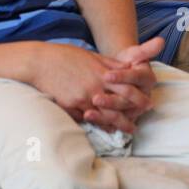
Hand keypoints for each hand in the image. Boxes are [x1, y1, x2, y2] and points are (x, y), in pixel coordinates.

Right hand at [31, 42, 158, 134]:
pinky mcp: (70, 106)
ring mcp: (82, 98)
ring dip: (115, 125)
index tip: (147, 105)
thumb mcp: (93, 57)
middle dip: (129, 116)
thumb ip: (112, 65)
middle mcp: (95, 87)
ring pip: (103, 116)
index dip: (138, 98)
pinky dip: (96, 124)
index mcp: (103, 73)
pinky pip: (85, 118)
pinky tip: (103, 129)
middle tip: (137, 126)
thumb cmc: (67, 57)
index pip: (127, 88)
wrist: (40, 62)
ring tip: (124, 132)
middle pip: (118, 106)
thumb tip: (130, 68)